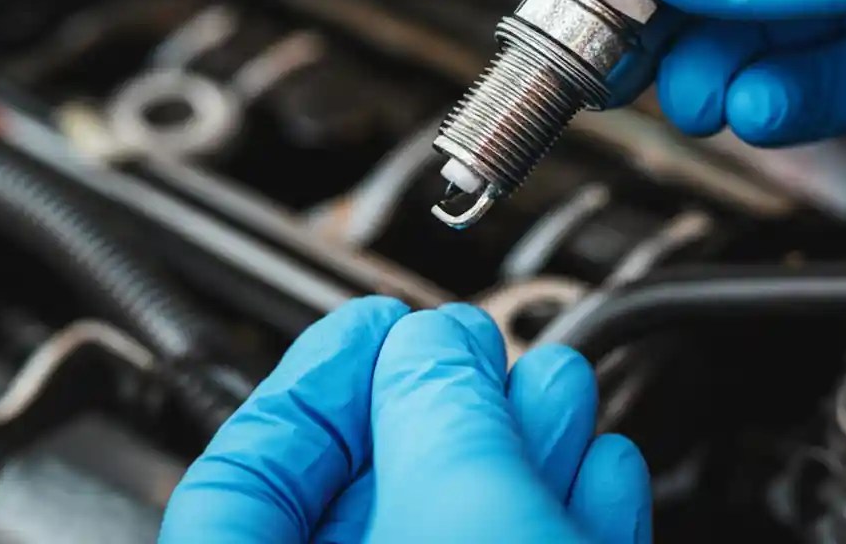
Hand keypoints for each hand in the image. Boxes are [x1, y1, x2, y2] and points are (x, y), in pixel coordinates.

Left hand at [159, 298, 651, 542]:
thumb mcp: (455, 510)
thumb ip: (434, 402)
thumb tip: (437, 341)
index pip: (244, 473)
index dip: (314, 377)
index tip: (379, 322)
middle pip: (369, 495)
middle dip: (444, 399)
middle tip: (480, 344)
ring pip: (464, 532)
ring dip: (521, 448)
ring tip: (561, 385)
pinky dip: (567, 517)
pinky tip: (601, 472)